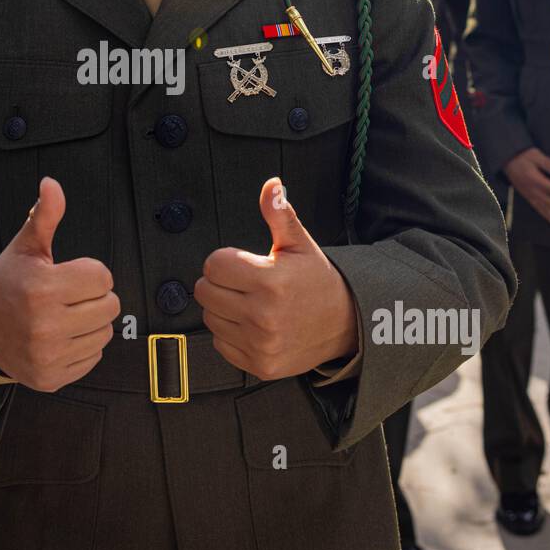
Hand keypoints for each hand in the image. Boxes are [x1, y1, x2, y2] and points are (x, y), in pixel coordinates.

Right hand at [0, 176, 118, 390]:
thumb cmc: (7, 283)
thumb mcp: (25, 246)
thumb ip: (45, 215)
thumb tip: (52, 185)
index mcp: (42, 288)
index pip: (102, 277)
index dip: (90, 272)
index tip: (70, 274)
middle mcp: (46, 325)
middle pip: (110, 306)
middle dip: (94, 297)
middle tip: (69, 296)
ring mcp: (48, 355)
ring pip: (105, 333)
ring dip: (91, 323)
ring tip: (64, 315)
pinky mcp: (52, 377)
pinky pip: (94, 358)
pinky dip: (82, 347)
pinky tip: (61, 336)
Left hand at [194, 177, 357, 379]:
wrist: (345, 324)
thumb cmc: (318, 281)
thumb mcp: (300, 244)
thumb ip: (279, 214)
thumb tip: (271, 185)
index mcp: (271, 281)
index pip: (213, 264)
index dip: (225, 259)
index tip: (243, 263)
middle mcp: (263, 315)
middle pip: (204, 291)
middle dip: (220, 282)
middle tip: (245, 282)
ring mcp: (260, 343)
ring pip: (209, 317)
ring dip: (223, 308)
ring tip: (250, 302)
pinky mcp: (258, 364)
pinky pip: (220, 343)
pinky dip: (231, 333)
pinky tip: (253, 324)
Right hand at [504, 147, 549, 225]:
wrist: (506, 160)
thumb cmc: (522, 156)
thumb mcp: (535, 155)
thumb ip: (546, 163)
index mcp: (536, 179)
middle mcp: (533, 190)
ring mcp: (529, 194)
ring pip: (545, 208)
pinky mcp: (526, 195)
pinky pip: (537, 207)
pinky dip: (545, 214)